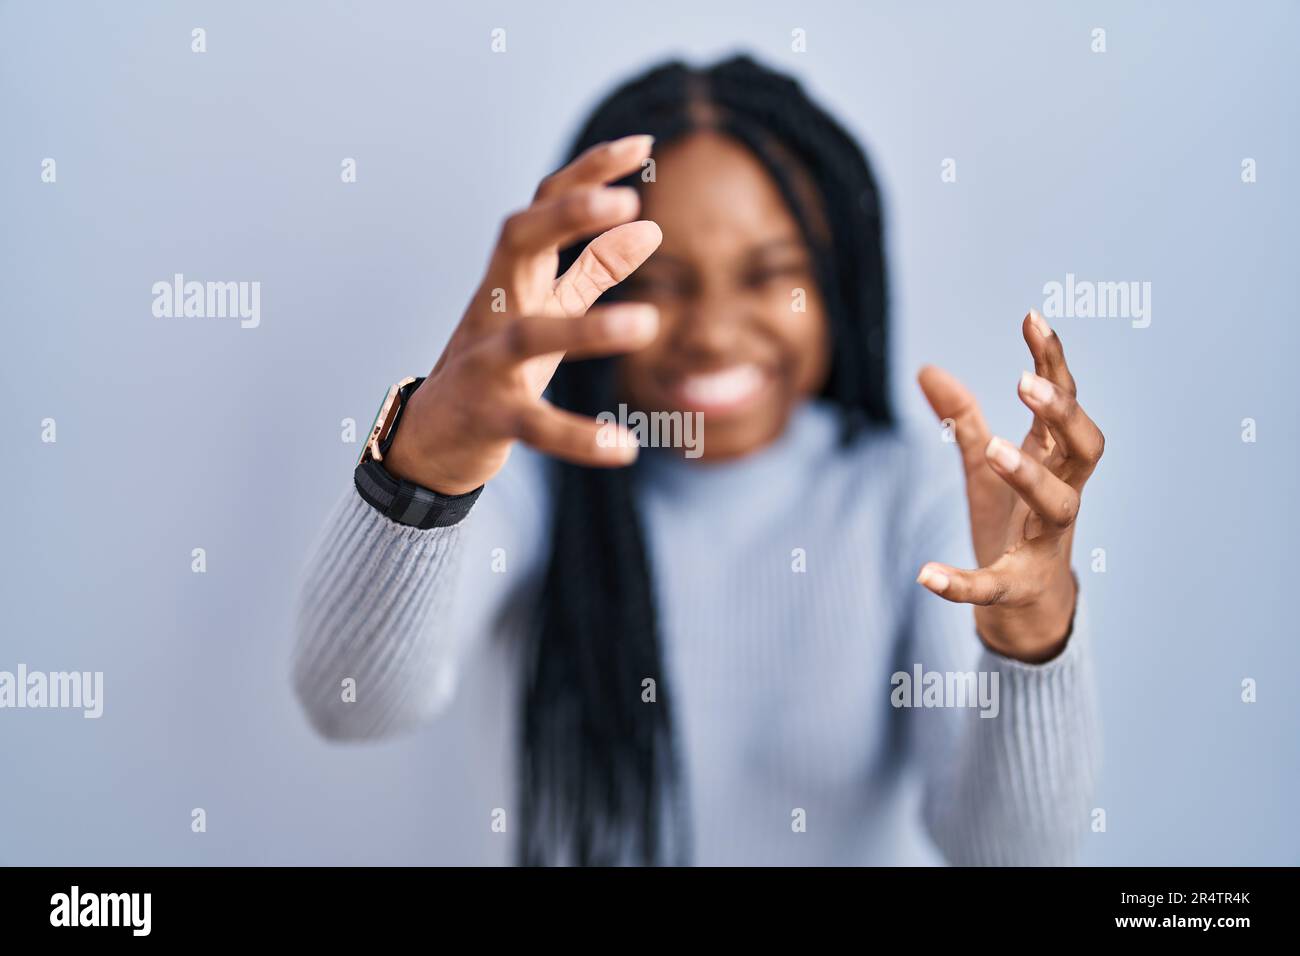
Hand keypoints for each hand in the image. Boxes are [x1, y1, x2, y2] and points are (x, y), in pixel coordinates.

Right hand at [384, 135, 662, 494]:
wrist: (434, 436)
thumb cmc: (498, 361)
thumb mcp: (547, 308)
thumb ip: (594, 269)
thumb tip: (649, 226)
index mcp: (513, 276)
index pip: (545, 206)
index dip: (588, 173)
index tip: (641, 144)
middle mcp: (496, 307)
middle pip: (518, 241)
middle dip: (566, 215)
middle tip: (624, 202)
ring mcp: (489, 361)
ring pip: (530, 335)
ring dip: (589, 328)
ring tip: (649, 323)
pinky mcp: (493, 417)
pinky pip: (537, 426)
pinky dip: (579, 439)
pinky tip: (625, 450)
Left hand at [916, 310, 1104, 662]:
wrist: (1026, 608)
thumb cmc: (1014, 525)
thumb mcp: (984, 467)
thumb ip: (964, 419)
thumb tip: (927, 368)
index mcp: (1054, 463)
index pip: (1064, 405)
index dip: (1054, 362)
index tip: (1033, 318)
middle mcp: (1062, 497)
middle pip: (1084, 447)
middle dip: (1061, 413)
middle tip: (1025, 383)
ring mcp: (1046, 543)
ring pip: (1059, 505)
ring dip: (1030, 476)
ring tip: (995, 450)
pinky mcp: (1019, 587)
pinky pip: (994, 584)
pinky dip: (961, 582)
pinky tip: (925, 574)